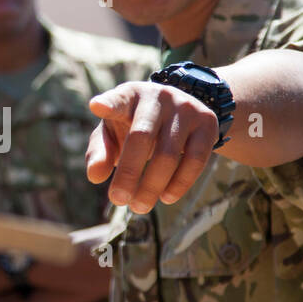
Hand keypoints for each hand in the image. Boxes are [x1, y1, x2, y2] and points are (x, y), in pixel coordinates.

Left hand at [86, 81, 218, 213]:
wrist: (180, 112)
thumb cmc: (135, 125)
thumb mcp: (113, 133)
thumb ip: (99, 152)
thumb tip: (95, 176)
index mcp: (130, 95)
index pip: (118, 99)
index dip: (109, 104)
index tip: (96, 107)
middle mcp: (159, 96)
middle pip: (142, 137)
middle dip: (128, 173)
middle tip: (118, 200)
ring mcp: (186, 107)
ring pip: (169, 154)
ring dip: (152, 186)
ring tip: (139, 206)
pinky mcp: (207, 122)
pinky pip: (196, 159)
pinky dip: (180, 184)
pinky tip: (165, 198)